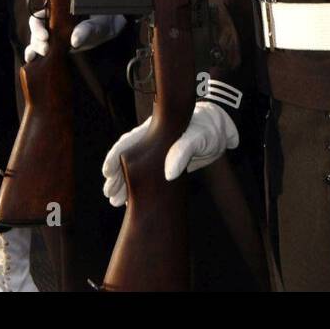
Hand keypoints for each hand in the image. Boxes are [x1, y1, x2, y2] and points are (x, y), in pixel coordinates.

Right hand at [24, 11, 126, 62]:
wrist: (111, 27)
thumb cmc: (104, 20)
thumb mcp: (98, 23)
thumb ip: (87, 29)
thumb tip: (74, 41)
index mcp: (59, 11)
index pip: (40, 16)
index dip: (38, 26)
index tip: (45, 36)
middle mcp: (54, 22)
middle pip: (36, 30)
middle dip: (37, 41)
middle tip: (45, 49)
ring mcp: (54, 36)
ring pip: (36, 41)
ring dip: (34, 49)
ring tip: (37, 57)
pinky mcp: (57, 48)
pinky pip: (42, 51)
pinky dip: (35, 56)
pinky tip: (31, 61)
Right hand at [101, 102, 237, 206]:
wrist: (222, 129)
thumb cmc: (208, 127)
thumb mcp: (197, 137)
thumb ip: (182, 151)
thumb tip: (168, 173)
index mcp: (154, 131)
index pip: (128, 143)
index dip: (115, 157)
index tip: (108, 173)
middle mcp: (152, 142)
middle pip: (127, 159)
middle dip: (117, 176)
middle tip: (110, 194)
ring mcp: (159, 155)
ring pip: (136, 171)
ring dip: (125, 185)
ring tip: (116, 201)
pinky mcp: (168, 166)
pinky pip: (148, 178)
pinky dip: (139, 188)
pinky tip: (132, 201)